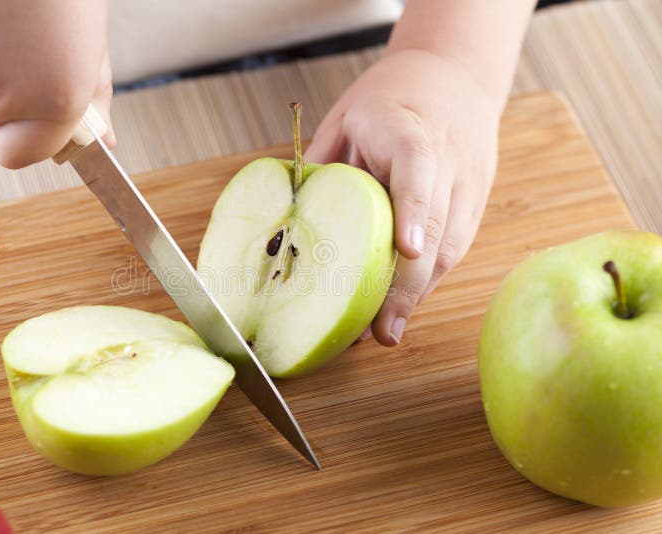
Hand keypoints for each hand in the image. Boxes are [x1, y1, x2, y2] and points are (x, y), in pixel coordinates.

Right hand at [0, 0, 114, 168]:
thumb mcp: (91, 41)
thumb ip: (91, 96)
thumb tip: (104, 138)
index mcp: (54, 99)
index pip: (19, 155)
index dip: (25, 137)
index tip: (33, 117)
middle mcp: (2, 95)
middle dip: (3, 89)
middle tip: (22, 40)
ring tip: (0, 15)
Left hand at [306, 49, 500, 346]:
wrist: (453, 76)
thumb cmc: (388, 98)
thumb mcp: (346, 117)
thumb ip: (325, 164)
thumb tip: (290, 221)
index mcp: (410, 130)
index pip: (417, 168)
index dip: (412, 210)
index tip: (407, 249)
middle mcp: (449, 160)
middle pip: (437, 223)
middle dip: (410, 283)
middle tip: (384, 330)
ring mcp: (469, 183)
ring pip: (451, 246)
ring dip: (420, 294)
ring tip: (388, 332)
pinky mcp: (476, 203)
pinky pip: (453, 249)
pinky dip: (428, 282)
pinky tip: (403, 308)